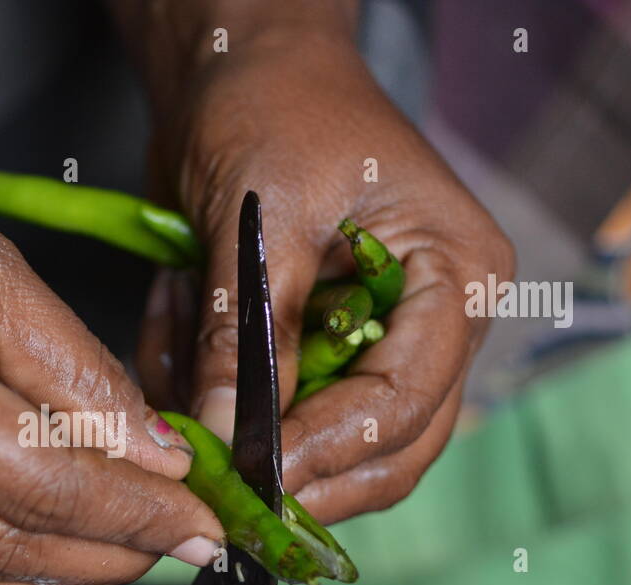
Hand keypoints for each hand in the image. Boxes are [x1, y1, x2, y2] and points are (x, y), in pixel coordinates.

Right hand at [0, 107, 222, 584]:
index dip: (140, 515)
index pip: (46, 488)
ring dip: (55, 576)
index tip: (205, 523)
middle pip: (8, 551)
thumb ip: (79, 375)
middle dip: (114, 554)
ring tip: (119, 541)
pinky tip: (36, 544)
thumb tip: (156, 456)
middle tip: (181, 537)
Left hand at [135, 27, 513, 524]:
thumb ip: (246, 331)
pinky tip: (173, 316)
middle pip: (388, 447)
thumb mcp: (259, 216)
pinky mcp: (320, 354)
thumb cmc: (273, 107)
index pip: (411, 396)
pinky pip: (273, 416)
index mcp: (457, 279)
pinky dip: (213, 394)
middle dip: (298, 467)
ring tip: (178, 329)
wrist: (238, 66)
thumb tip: (224, 435)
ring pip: (328, 448)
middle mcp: (433, 328)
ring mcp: (377, 347)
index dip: (334, 444)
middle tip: (216, 474)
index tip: (256, 473)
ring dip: (242, 423)